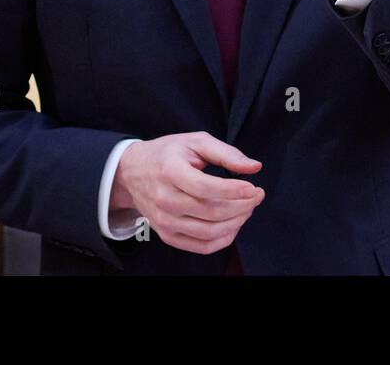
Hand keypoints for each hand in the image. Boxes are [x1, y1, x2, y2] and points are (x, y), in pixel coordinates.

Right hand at [109, 132, 263, 253]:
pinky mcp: (167, 235)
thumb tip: (254, 167)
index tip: (254, 187)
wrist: (133, 172)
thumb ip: (226, 153)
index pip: (206, 188)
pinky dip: (223, 239)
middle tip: (256, 196)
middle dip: (242, 206)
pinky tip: (233, 224)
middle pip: (211, 212)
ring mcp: (164, 221)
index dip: (234, 190)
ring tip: (247, 208)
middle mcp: (164, 199)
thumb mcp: (195, 141)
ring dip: (236, 223)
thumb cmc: (167, 154)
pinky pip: (201, 246)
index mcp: (170, 171)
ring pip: (209, 232)